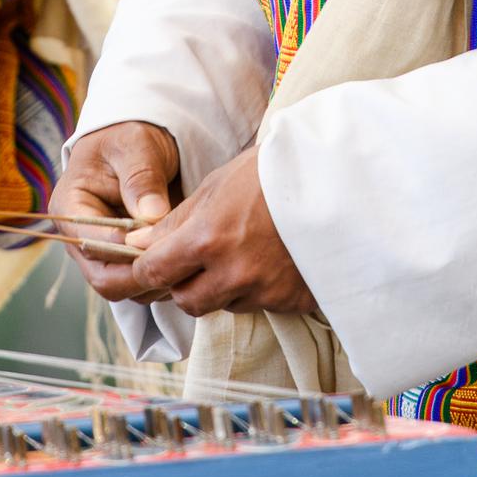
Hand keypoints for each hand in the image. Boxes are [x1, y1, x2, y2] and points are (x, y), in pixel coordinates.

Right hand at [55, 122, 179, 302]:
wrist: (141, 141)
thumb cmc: (131, 137)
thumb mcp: (136, 146)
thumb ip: (141, 178)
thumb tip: (151, 215)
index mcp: (71, 208)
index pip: (92, 247)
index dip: (126, 253)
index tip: (163, 245)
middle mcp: (82, 238)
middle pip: (106, 280)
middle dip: (144, 277)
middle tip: (182, 265)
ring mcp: (105, 252)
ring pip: (126, 289)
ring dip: (157, 283)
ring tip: (191, 264)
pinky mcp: (128, 259)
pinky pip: (143, 282)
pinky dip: (166, 279)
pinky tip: (190, 265)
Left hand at [119, 143, 315, 317]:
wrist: (340, 178)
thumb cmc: (274, 171)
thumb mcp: (217, 185)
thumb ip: (175, 222)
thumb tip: (136, 246)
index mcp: (207, 240)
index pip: (153, 273)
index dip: (145, 270)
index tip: (148, 263)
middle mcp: (233, 273)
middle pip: (187, 301)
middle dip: (184, 284)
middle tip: (199, 258)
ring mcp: (266, 292)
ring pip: (224, 305)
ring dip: (223, 287)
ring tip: (246, 250)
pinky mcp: (293, 301)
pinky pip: (262, 305)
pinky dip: (259, 288)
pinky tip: (273, 258)